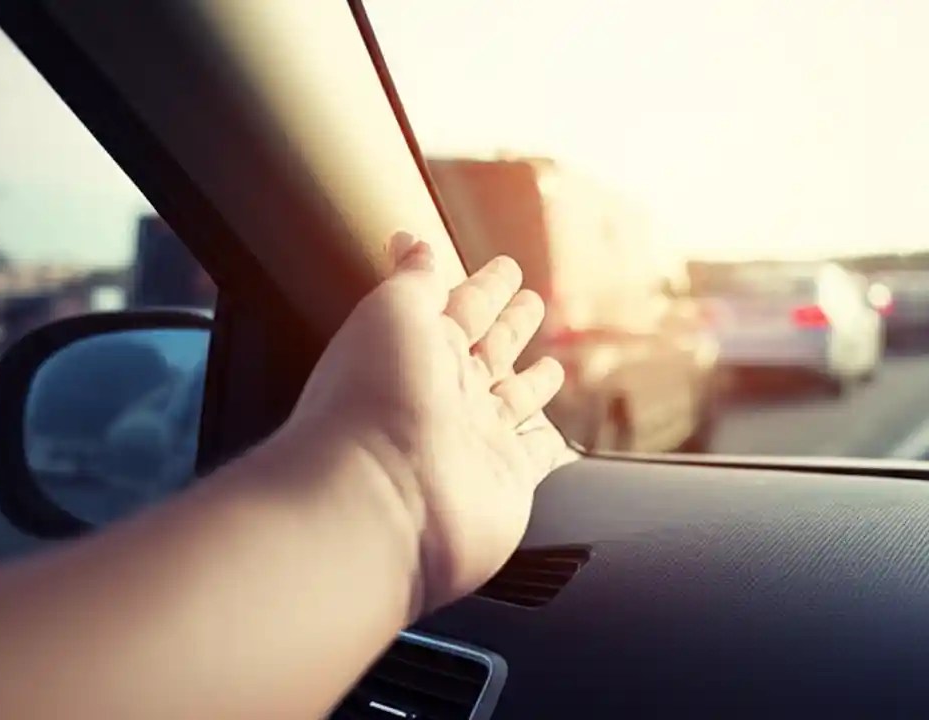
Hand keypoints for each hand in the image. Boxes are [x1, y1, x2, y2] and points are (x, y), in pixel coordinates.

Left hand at [281, 232, 574, 613]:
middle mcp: (446, 395)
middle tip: (533, 303)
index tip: (507, 268)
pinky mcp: (506, 482)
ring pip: (513, 402)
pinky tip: (557, 439)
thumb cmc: (372, 402)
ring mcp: (476, 441)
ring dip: (532, 384)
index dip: (484, 286)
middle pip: (488, 352)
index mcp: (418, 349)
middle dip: (511, 326)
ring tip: (552, 366)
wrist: (377, 504)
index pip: (459, 308)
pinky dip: (548, 447)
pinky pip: (535, 457)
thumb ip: (413, 280)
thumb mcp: (392, 314)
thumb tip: (410, 242)